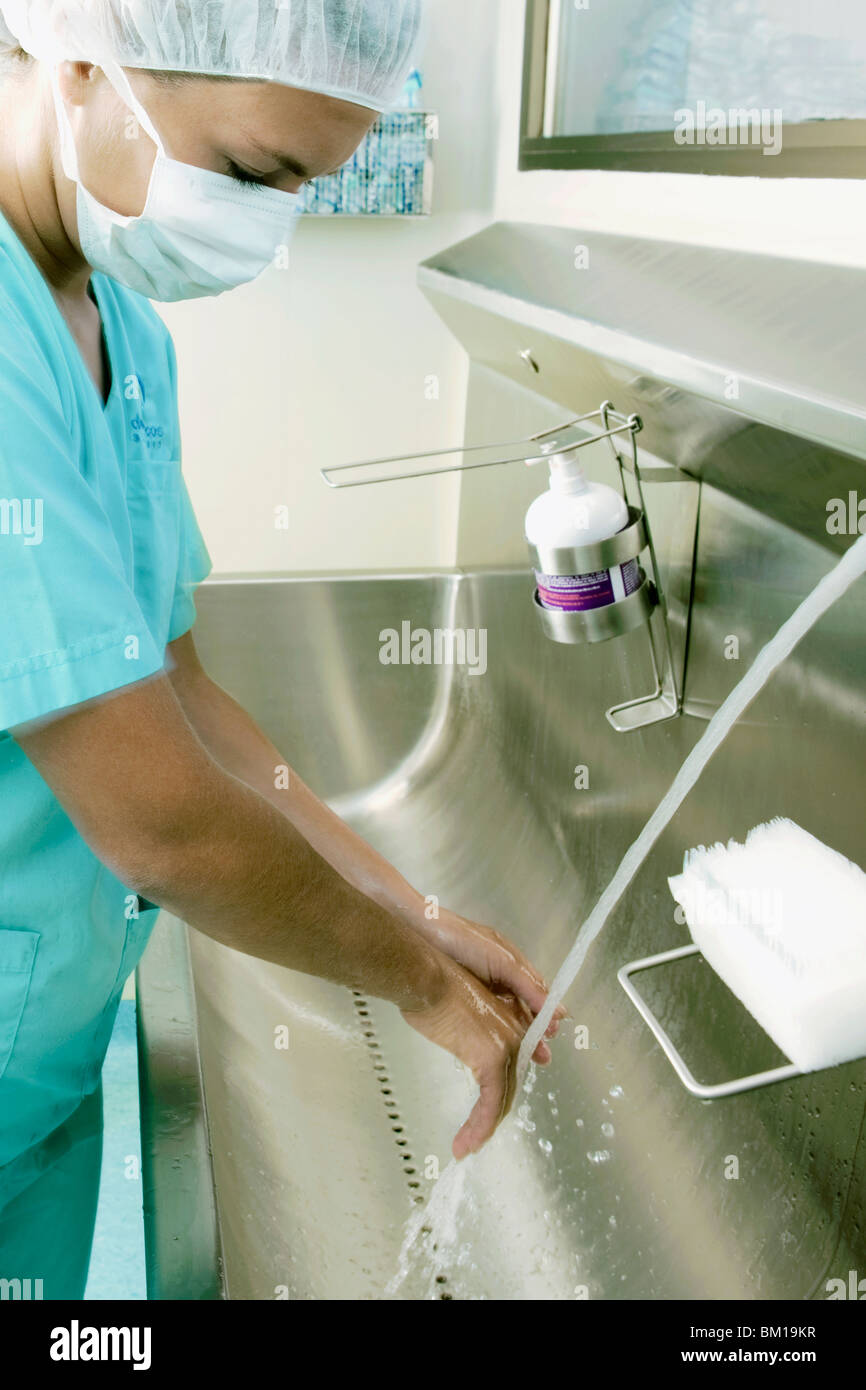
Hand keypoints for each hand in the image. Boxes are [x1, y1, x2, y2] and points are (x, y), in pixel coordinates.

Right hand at [400, 957, 532, 1159]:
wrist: (427, 977)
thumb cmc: (432, 985)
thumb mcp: (454, 1009)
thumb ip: (466, 1028)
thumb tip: (459, 1038)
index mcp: (508, 1018)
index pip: (512, 1060)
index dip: (502, 1086)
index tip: (488, 1111)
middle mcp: (516, 1032)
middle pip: (510, 1081)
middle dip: (493, 1111)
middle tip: (476, 1133)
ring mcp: (507, 1045)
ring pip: (502, 1096)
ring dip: (484, 1125)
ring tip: (467, 1144)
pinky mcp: (493, 1058)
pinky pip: (491, 1103)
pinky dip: (480, 1126)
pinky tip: (466, 1143)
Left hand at [409, 905, 567, 1057]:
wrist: (419, 933)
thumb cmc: (461, 940)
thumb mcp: (502, 961)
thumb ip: (527, 985)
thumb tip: (557, 1011)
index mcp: (511, 964)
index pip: (536, 993)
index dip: (545, 1014)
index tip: (552, 1034)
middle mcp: (498, 977)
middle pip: (522, 1009)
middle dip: (533, 1031)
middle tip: (541, 1056)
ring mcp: (478, 988)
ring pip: (504, 1017)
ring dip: (515, 1036)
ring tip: (522, 1058)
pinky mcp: (460, 997)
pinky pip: (482, 1018)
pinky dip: (492, 1033)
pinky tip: (493, 1047)